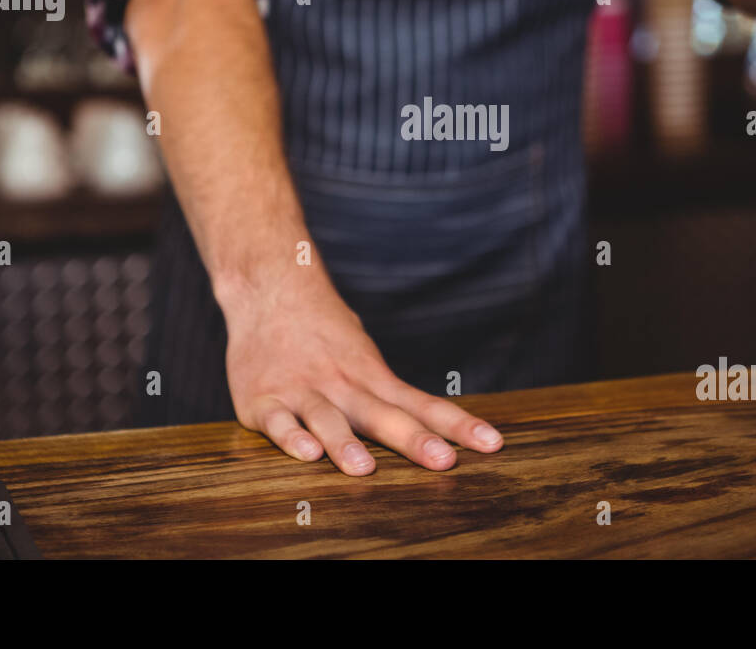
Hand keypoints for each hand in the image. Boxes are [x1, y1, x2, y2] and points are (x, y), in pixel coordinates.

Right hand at [221, 269, 504, 475]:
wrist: (269, 286)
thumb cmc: (320, 329)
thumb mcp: (361, 353)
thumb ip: (384, 393)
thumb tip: (428, 425)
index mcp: (370, 376)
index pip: (421, 404)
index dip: (458, 425)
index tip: (493, 444)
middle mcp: (342, 385)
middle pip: (383, 415)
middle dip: (415, 441)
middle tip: (445, 462)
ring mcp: (302, 391)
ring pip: (329, 419)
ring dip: (346, 444)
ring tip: (364, 469)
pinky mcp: (261, 400)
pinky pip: (277, 421)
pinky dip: (291, 436)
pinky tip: (306, 452)